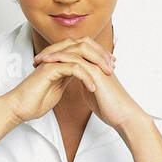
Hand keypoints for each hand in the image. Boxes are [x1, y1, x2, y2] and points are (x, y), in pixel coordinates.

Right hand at [0, 35, 115, 125]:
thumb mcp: (58, 87)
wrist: (20, 107)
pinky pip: (73, 68)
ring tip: (107, 76)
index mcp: (61, 59)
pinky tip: (93, 87)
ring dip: (97, 64)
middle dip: (101, 55)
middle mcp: (57, 57)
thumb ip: (68, 78)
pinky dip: (86, 77)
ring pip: (80, 53)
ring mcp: (53, 61)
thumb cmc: (36, 99)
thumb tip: (80, 75)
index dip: (99, 55)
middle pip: (84, 46)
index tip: (111, 65)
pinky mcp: (50, 69)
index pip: (84, 49)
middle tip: (113, 67)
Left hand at [31, 36, 146, 132]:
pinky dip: (60, 58)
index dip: (58, 54)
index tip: (43, 62)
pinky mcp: (96, 71)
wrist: (123, 116)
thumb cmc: (110, 108)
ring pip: (73, 49)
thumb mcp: (93, 93)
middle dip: (54, 49)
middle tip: (38, 57)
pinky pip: (76, 59)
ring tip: (40, 58)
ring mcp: (97, 64)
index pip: (75, 52)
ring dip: (54, 52)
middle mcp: (96, 61)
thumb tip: (79, 83)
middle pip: (73, 45)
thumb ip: (86, 84)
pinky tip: (49, 62)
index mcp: (95, 65)